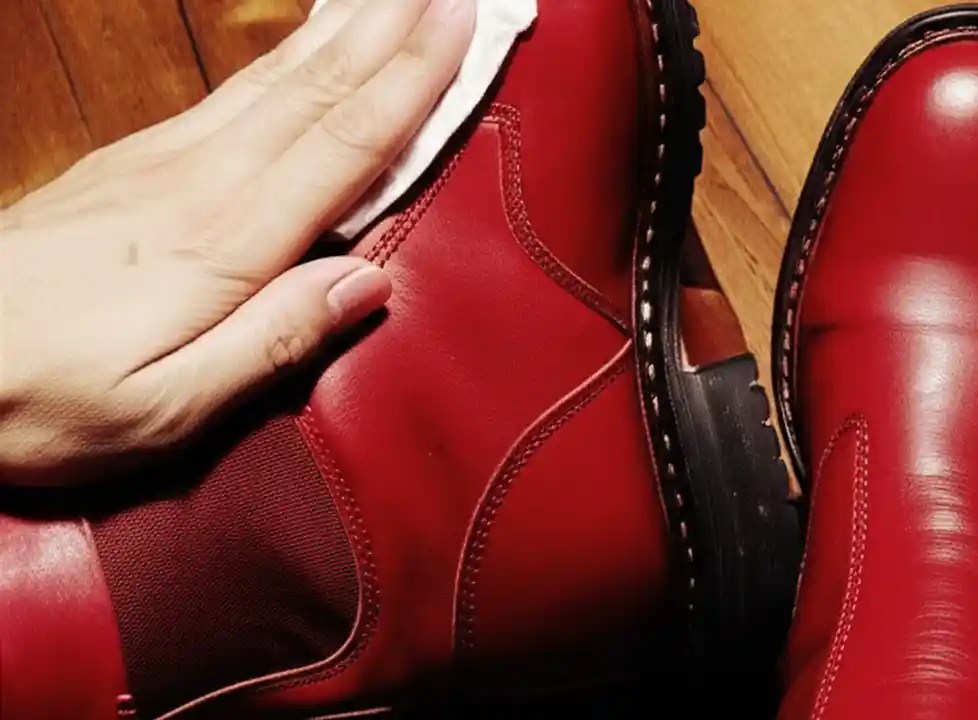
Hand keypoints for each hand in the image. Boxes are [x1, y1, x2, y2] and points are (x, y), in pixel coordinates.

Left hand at [0, 0, 475, 484]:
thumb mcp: (166, 408)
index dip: (408, 81)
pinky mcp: (129, 164)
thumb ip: (274, 341)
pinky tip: (302, 44)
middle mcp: (200, 183)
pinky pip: (231, 94)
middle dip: (388, 30)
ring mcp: (159, 163)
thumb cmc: (40, 400)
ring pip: (273, 80)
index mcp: (225, 243)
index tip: (459, 22)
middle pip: (314, 90)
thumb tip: (370, 282)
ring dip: (342, 30)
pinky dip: (284, 56)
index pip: (341, 144)